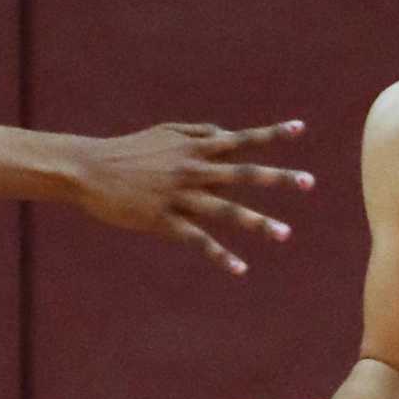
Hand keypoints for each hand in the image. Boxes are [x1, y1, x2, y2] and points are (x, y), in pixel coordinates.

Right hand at [74, 120, 312, 274]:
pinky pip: (198, 240)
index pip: (241, 139)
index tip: (301, 129)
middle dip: (278, 178)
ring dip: (257, 222)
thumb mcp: (165, 132)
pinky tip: (240, 268)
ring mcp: (180, 195)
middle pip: (244, 173)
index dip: (272, 134)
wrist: (90, 169)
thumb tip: (226, 134)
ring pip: (226, 210)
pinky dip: (220, 255)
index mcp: (195, 148)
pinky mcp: (163, 220)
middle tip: (309, 182)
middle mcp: (193, 169)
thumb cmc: (128, 150)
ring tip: (284, 234)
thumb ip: (198, 132)